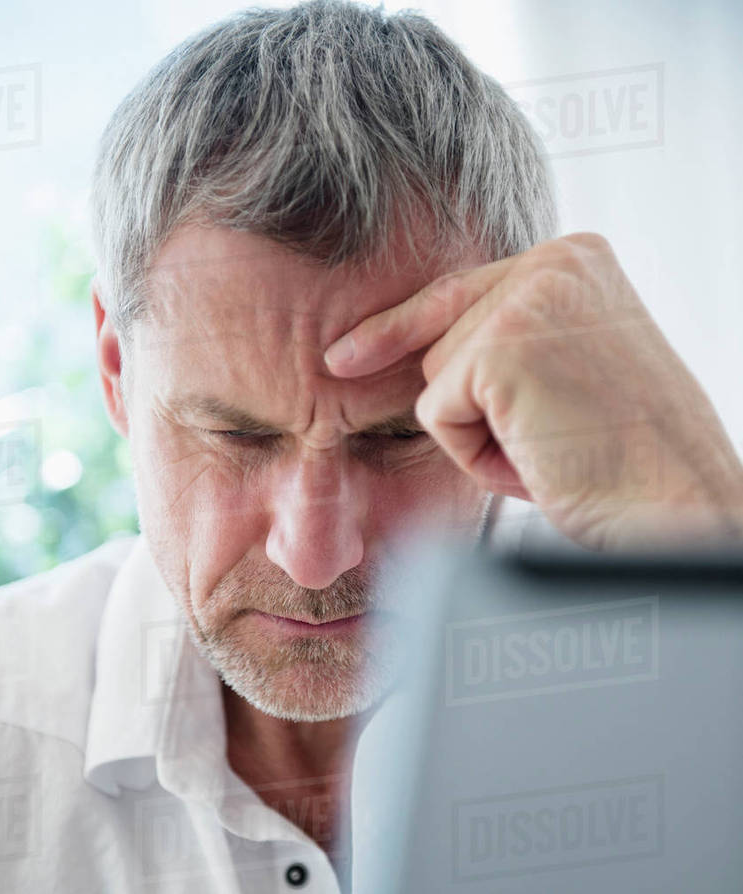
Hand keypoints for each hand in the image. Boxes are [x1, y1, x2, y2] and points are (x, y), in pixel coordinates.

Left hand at [324, 233, 742, 548]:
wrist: (677, 507)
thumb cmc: (631, 461)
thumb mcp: (576, 372)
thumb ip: (516, 342)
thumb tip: (425, 352)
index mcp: (578, 258)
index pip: (460, 290)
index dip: (399, 330)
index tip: (345, 355)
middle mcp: (554, 261)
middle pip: (441, 340)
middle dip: (475, 409)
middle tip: (558, 440)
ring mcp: (527, 299)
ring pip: (436, 380)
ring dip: (480, 435)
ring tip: (554, 449)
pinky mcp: (500, 349)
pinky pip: (436, 414)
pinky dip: (476, 457)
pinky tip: (537, 460)